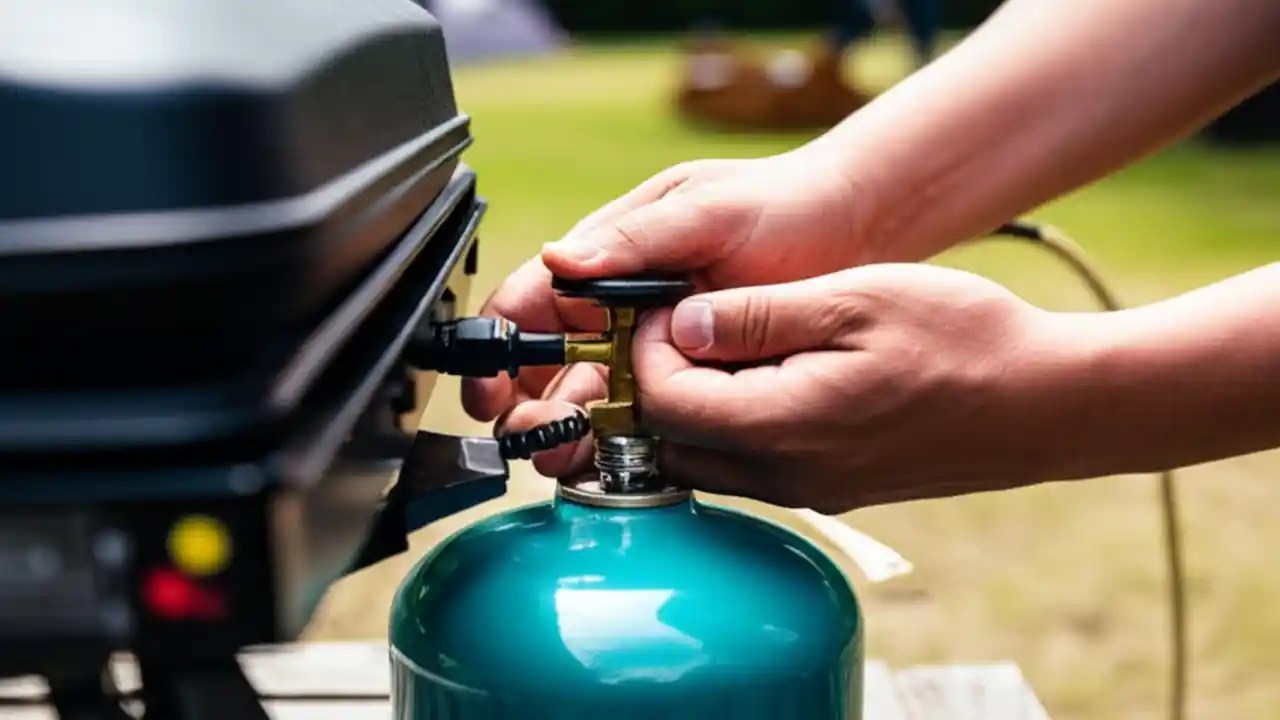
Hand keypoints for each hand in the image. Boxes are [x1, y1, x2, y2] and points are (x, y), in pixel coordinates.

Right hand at [463, 149, 866, 431]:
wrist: (858, 230)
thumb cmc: (779, 203)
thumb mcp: (704, 208)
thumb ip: (634, 237)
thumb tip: (561, 259)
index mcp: (610, 261)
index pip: (534, 302)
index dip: (503, 345)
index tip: (490, 385)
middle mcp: (626, 310)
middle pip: (554, 364)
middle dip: (531, 402)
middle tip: (528, 433)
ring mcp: (662, 351)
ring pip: (597, 399)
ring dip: (573, 430)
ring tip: (564, 455)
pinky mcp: (701, 384)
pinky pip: (653, 420)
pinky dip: (629, 443)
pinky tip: (618, 460)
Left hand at [529, 264, 1081, 510]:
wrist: (1048, 404)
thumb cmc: (963, 341)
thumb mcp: (852, 299)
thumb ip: (755, 317)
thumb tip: (679, 325)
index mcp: (781, 427)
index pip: (664, 402)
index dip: (648, 349)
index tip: (668, 304)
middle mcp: (786, 475)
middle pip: (672, 442)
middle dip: (660, 381)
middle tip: (687, 322)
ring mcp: (811, 490)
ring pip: (708, 460)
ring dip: (696, 404)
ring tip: (728, 342)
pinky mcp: (833, 488)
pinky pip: (752, 466)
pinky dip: (736, 423)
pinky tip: (771, 373)